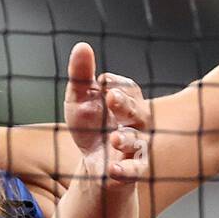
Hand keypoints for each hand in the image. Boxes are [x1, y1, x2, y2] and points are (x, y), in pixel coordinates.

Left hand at [64, 42, 147, 187]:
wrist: (94, 161)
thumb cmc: (90, 125)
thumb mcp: (79, 99)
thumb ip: (81, 75)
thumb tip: (82, 46)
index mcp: (126, 98)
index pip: (123, 87)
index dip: (111, 85)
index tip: (100, 85)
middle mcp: (137, 120)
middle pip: (136, 110)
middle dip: (125, 104)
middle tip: (112, 98)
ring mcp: (137, 145)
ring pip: (138, 140)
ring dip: (127, 139)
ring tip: (115, 138)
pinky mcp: (133, 169)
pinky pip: (135, 170)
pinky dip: (125, 170)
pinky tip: (112, 169)